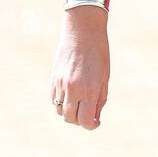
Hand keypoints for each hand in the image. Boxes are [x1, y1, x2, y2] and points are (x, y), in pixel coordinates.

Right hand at [49, 7, 109, 129]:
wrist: (83, 31)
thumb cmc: (99, 53)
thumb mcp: (104, 77)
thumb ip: (99, 99)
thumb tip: (94, 118)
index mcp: (89, 89)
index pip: (85, 120)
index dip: (91, 125)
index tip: (96, 122)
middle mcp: (73, 89)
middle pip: (71, 119)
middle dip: (79, 121)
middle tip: (87, 114)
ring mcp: (61, 84)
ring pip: (60, 111)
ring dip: (69, 112)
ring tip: (79, 104)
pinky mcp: (53, 79)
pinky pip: (54, 100)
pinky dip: (61, 102)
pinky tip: (70, 95)